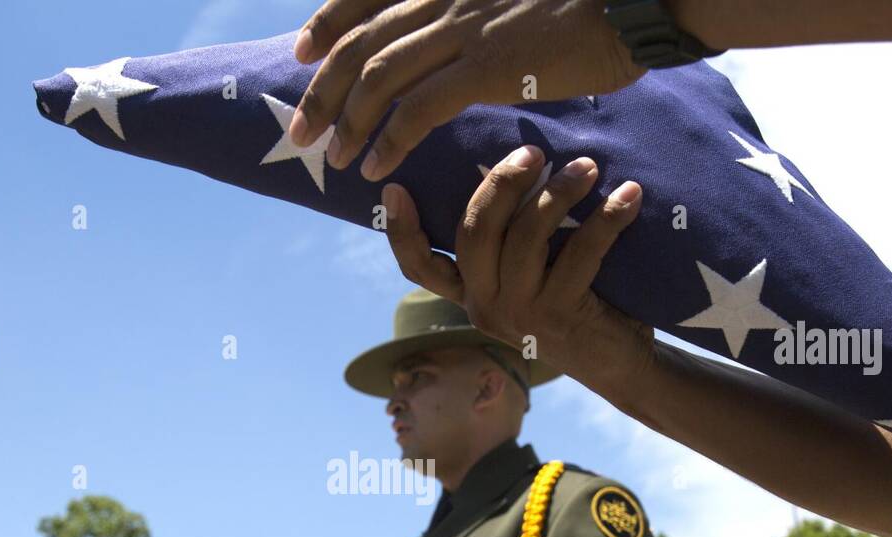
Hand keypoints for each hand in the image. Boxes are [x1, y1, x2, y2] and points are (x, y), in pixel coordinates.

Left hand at [290, 0, 643, 181]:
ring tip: (331, 155)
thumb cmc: (590, 4)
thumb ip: (477, 19)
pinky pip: (418, 108)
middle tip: (302, 127)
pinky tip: (374, 165)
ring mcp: (465, 28)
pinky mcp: (487, 67)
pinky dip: (388, 139)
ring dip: (347, 119)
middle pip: (362, 42)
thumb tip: (459, 49)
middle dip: (323, 87)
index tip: (301, 53)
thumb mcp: (517, 1)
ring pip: (379, 75)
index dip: (326, 23)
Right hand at [379, 143, 653, 391]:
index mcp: (472, 295)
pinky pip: (580, 253)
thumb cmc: (576, 307)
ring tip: (587, 167)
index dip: (401, 231)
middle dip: (500, 184)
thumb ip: (511, 244)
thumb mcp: (531, 279)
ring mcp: (521, 314)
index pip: (421, 268)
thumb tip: (514, 166)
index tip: (393, 188)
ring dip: (559, 193)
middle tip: (533, 154)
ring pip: (525, 238)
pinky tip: (628, 195)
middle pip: (474, 234)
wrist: (619, 366)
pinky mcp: (560, 317)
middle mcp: (487, 307)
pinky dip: (606, 218)